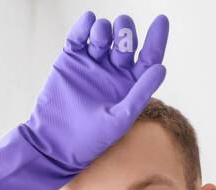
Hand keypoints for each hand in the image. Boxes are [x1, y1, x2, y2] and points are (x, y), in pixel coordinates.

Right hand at [0, 10, 168, 189]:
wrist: (54, 143)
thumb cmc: (90, 139)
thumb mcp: (120, 118)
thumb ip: (140, 93)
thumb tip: (160, 67)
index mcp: (130, 84)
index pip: (149, 56)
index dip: (157, 38)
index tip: (161, 20)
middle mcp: (113, 71)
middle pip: (126, 41)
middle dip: (126, 32)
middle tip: (121, 36)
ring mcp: (91, 64)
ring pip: (103, 35)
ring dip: (105, 29)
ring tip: (101, 36)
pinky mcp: (70, 59)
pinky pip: (79, 36)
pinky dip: (84, 25)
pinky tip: (89, 21)